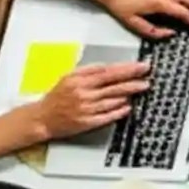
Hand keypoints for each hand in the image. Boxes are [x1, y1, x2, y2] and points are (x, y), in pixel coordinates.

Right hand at [31, 62, 150, 139]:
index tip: (140, 66)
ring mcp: (86, 109)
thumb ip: (88, 71)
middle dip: (133, 79)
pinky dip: (119, 110)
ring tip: (142, 87)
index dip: (126, 69)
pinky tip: (128, 106)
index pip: (107, 72)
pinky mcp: (87, 123)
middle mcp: (83, 94)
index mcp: (78, 80)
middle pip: (113, 85)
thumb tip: (109, 66)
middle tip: (147, 75)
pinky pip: (108, 116)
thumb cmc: (56, 97)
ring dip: (129, 93)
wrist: (42, 118)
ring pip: (113, 100)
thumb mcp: (69, 77)